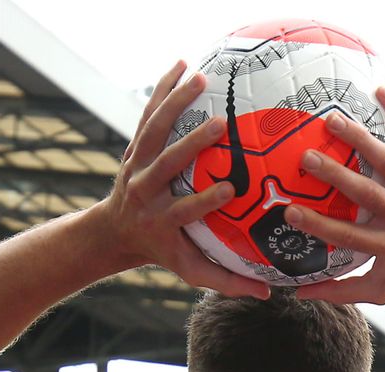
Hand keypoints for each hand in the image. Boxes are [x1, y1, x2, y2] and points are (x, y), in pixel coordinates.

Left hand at [90, 61, 266, 299]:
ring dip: (175, 103)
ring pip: (153, 130)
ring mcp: (137, 165)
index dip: (204, 200)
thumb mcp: (191, 269)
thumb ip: (227, 281)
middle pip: (167, 165)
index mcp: (162, 221)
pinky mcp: (135, 146)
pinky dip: (161, 89)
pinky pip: (147, 114)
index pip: (185, 211)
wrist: (116, 231)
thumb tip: (268, 294)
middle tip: (219, 126)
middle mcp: (146, 191)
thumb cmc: (163, 250)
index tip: (231, 189)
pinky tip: (181, 64)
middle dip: (190, 146)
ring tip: (200, 79)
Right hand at [288, 87, 384, 305]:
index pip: (351, 236)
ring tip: (331, 121)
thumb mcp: (383, 286)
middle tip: (305, 158)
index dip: (320, 226)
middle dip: (337, 177)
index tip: (290, 212)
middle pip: (369, 195)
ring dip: (361, 140)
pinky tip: (381, 91)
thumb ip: (342, 291)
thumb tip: (300, 294)